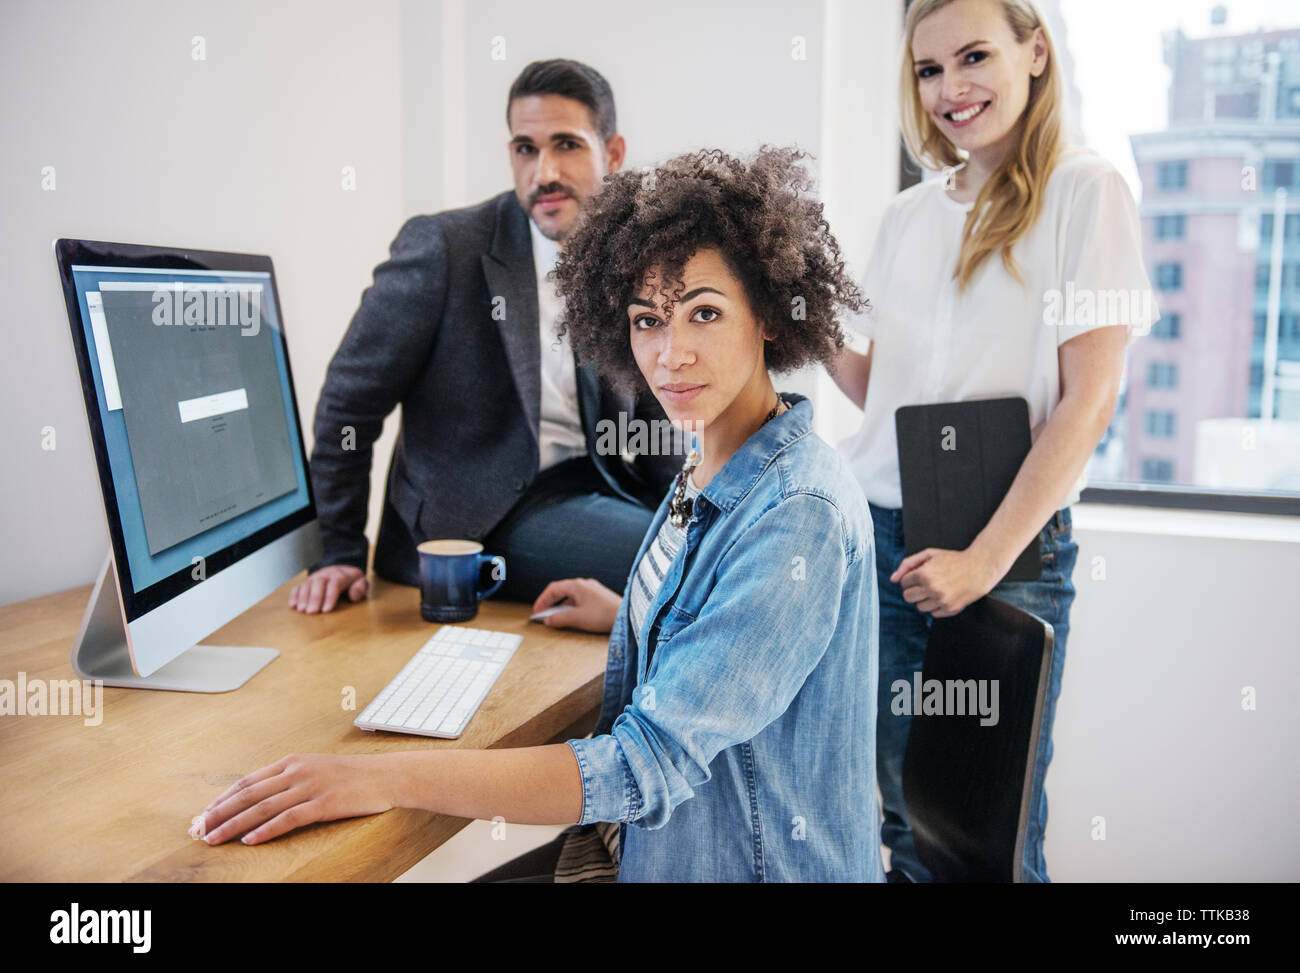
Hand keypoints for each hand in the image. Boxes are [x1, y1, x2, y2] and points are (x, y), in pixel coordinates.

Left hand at [190, 753, 394, 845]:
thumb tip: (262, 797)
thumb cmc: (353, 776)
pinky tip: (250, 840)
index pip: (247, 782)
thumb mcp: (316, 769)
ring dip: (233, 825)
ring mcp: (310, 786)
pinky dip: (266, 830)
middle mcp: (297, 771)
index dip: (222, 799)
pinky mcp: (324, 803)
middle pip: (248, 795)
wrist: (387, 775)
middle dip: (219, 813)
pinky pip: (289, 818)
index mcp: (292, 762)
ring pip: (262, 808)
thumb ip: (290, 780)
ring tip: (214, 839)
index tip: (203, 815)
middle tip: (197, 830)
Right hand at [289, 565, 367, 612]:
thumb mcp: (361, 581)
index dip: (329, 597)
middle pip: (318, 583)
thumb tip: (353, 597)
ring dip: (303, 598)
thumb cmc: (351, 580)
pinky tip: (293, 606)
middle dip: (314, 598)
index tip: (326, 610)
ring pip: (306, 585)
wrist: (340, 568)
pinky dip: (294, 595)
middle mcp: (325, 575)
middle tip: (311, 612)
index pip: (334, 584)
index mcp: (341, 576)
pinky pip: (298, 586)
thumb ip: (360, 588)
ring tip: (302, 610)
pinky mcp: (306, 582)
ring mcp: (314, 578)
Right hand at [532, 577, 621, 633]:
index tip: (536, 611)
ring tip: (556, 617)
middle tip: (543, 614)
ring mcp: (593, 590)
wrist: (626, 616)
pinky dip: (572, 607)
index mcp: (577, 585)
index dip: (542, 600)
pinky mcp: (599, 597)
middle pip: (561, 591)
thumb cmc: (603, 615)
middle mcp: (584, 584)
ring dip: (561, 605)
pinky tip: (572, 616)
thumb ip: (559, 618)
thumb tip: (548, 620)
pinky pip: (580, 599)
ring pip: (571, 596)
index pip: (553, 589)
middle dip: (550, 602)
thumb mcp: (577, 618)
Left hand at [890, 547, 1000, 617]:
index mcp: (924, 574)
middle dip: (913, 590)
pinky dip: (936, 606)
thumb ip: (907, 564)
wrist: (979, 568)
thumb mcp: (929, 554)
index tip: (920, 574)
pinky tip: (945, 595)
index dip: (911, 578)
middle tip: (925, 584)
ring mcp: (942, 601)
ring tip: (936, 589)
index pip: (903, 583)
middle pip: (907, 597)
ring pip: (919, 607)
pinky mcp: (950, 609)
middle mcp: (932, 589)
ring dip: (924, 599)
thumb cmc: (953, 560)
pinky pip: (932, 614)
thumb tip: (893, 580)